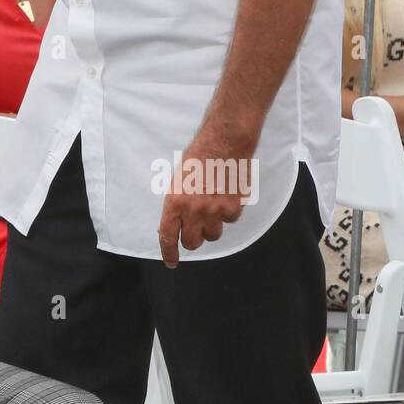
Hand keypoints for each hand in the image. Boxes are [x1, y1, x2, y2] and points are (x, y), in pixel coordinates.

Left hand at [156, 129, 252, 268]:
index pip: (168, 236)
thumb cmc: (198, 156)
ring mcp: (216, 211)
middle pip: (193, 243)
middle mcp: (194, 210)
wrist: (224, 141)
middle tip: (194, 228)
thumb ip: (177, 203)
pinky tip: (225, 196)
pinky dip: (227, 213)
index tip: (171, 261)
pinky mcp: (234, 208)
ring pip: (213, 235)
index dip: (169, 252)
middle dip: (192, 238)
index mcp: (175, 201)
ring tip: (211, 206)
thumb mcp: (178, 179)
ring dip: (211, 226)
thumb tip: (177, 223)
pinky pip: (229, 221)